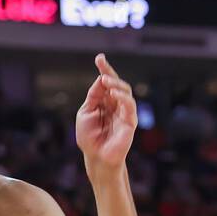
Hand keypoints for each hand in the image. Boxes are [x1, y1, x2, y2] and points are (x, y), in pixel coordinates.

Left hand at [76, 54, 136, 174]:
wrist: (96, 158)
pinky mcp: (131, 121)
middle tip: (102, 71)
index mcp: (104, 101)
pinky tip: (114, 94)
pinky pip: (130, 106)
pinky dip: (123, 97)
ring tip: (106, 81)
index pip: (106, 82)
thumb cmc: (89, 138)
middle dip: (110, 74)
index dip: (104, 69)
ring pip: (125, 92)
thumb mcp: (85, 113)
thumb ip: (93, 96)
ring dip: (115, 84)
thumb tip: (101, 79)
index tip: (99, 57)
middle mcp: (115, 104)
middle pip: (117, 83)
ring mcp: (124, 112)